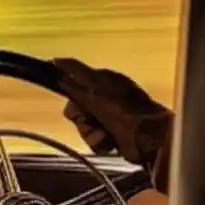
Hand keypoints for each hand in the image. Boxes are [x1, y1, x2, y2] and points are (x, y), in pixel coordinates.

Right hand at [52, 58, 172, 170]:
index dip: (72, 97)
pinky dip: (99, 144)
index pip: (75, 87)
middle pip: (77, 110)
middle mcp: (106, 99)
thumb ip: (75, 73)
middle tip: (89, 121)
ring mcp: (111, 118)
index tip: (75, 104)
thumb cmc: (123, 108)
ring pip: (84, 127)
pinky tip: (109, 143)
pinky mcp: (114, 137)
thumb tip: (56, 60)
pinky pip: (94, 141)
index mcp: (104, 82)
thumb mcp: (96, 86)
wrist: (147, 137)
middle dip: (80, 119)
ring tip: (102, 136)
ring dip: (90, 133)